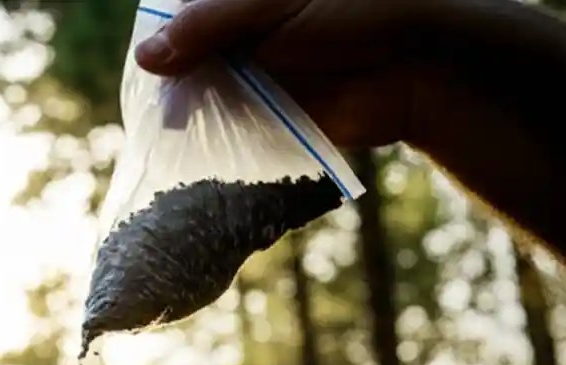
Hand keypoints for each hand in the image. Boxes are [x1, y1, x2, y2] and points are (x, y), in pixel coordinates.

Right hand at [133, 0, 447, 148]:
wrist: (422, 62)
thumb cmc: (353, 7)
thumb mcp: (269, 2)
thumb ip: (205, 25)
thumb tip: (144, 58)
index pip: (183, 9)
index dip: (161, 30)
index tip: (144, 58)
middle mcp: (248, 30)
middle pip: (189, 52)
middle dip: (170, 75)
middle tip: (149, 101)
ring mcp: (259, 73)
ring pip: (206, 92)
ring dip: (189, 110)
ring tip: (167, 128)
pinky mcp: (273, 114)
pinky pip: (232, 127)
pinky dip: (214, 138)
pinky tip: (190, 149)